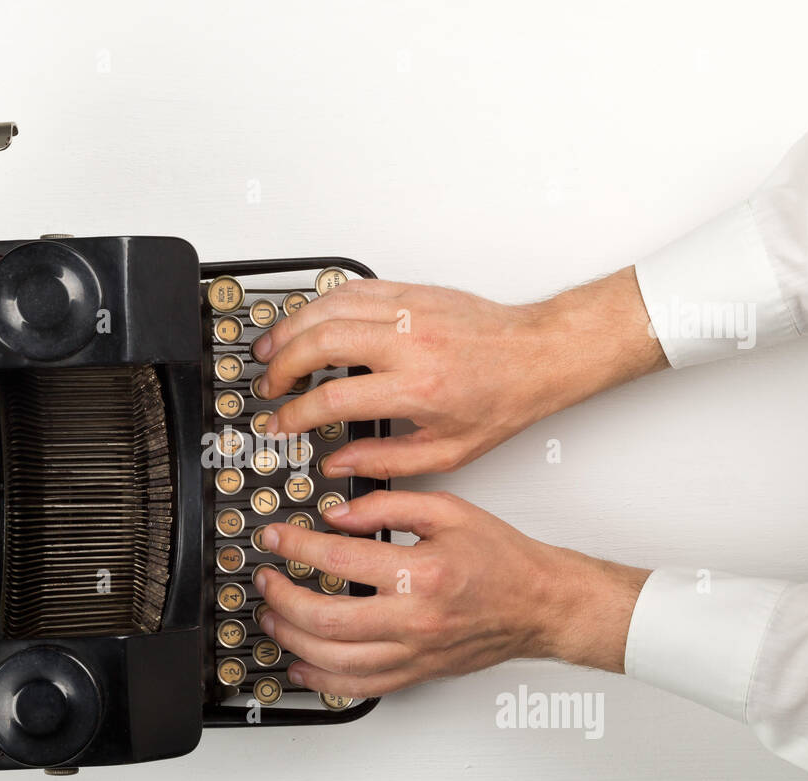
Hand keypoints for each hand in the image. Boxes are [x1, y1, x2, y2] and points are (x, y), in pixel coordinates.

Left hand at [251, 490, 648, 697]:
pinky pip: (359, 688)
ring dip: (292, 640)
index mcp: (423, 573)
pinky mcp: (416, 674)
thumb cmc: (502, 559)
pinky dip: (322, 680)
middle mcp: (416, 620)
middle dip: (282, 598)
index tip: (274, 537)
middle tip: (265, 579)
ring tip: (272, 619)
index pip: (340, 560)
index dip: (296, 547)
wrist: (542, 604)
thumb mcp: (448, 510)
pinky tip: (301, 664)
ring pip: (335, 660)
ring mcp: (414, 654)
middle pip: (326, 618)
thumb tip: (337, 516)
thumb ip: (388, 505)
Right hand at [252, 267, 665, 478]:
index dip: (297, 414)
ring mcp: (410, 311)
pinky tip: (306, 321)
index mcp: (419, 388)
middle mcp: (411, 343)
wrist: (539, 354)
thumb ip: (385, 460)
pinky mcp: (412, 291)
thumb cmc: (502, 400)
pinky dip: (319, 303)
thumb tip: (338, 465)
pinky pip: (352, 288)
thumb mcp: (448, 451)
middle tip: (268, 386)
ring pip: (329, 307)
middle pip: (320, 342)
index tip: (281, 424)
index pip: (335, 397)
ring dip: (290, 328)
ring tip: (270, 350)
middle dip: (281, 365)